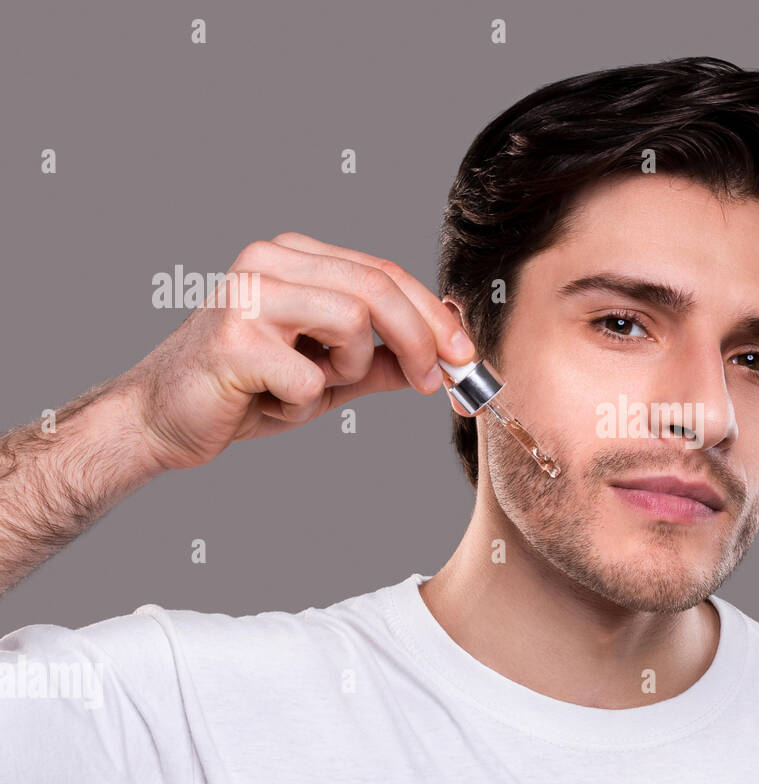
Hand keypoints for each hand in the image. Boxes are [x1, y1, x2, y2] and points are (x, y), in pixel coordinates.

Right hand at [119, 232, 476, 471]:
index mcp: (294, 257)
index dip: (434, 315)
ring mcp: (249, 294)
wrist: (162, 420)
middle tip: (435, 382)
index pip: (384, 273)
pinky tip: (268, 401)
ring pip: (353, 322)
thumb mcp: (328, 374)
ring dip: (347, 370)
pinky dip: (303, 403)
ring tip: (308, 385)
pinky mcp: (234, 339)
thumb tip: (443, 359)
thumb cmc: (245, 391)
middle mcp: (269, 261)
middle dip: (421, 341)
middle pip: (379, 289)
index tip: (465, 355)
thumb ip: (380, 362)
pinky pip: (311, 377)